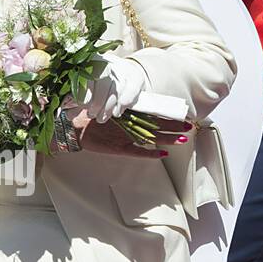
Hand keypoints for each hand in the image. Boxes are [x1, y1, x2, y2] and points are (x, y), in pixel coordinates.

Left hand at [64, 55, 144, 123]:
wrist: (125, 73)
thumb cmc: (100, 84)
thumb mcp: (86, 89)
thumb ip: (76, 102)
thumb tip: (68, 114)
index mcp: (89, 60)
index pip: (85, 75)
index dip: (83, 93)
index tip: (82, 106)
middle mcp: (107, 61)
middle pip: (102, 81)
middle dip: (96, 103)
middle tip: (91, 114)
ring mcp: (123, 69)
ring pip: (115, 90)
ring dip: (107, 108)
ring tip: (101, 117)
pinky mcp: (135, 78)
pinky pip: (128, 94)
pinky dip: (120, 106)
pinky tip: (116, 112)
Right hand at [70, 108, 187, 157]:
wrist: (73, 127)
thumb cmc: (89, 116)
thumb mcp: (109, 107)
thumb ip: (125, 108)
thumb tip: (140, 107)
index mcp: (127, 112)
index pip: (153, 113)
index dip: (168, 115)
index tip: (181, 114)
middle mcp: (129, 122)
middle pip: (156, 125)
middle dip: (174, 126)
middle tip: (189, 126)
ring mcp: (125, 136)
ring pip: (151, 137)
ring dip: (168, 138)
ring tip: (183, 139)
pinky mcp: (119, 148)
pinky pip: (138, 152)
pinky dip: (150, 154)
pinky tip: (163, 154)